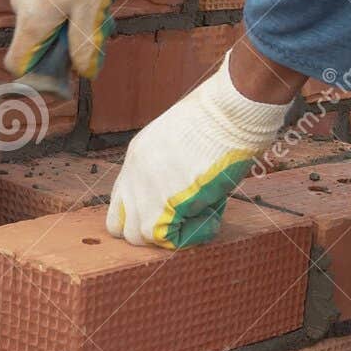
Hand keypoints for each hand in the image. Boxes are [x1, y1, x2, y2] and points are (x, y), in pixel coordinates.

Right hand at [3, 0, 120, 80]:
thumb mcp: (91, 5)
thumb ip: (84, 43)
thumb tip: (84, 73)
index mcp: (33, 20)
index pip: (17, 63)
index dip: (37, 75)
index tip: (64, 69)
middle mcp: (20, 4)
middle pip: (39, 39)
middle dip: (70, 38)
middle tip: (101, 21)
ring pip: (47, 13)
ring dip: (73, 12)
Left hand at [107, 54, 289, 248]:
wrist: (229, 112)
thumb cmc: (220, 120)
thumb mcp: (184, 143)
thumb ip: (174, 170)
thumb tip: (188, 197)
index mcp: (137, 157)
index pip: (122, 200)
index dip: (144, 213)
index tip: (173, 211)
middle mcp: (133, 174)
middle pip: (121, 225)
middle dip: (150, 231)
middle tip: (184, 220)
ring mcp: (145, 189)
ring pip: (139, 236)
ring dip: (169, 235)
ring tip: (201, 214)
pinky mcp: (163, 203)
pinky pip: (168, 238)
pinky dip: (191, 236)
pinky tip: (212, 217)